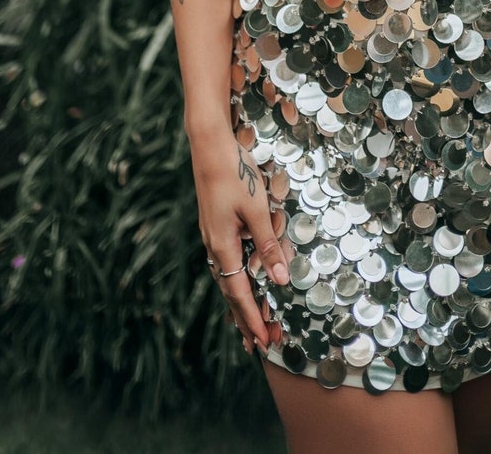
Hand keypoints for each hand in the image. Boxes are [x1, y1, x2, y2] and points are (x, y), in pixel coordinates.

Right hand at [190, 127, 291, 357]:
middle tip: (259, 346)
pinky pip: (227, 262)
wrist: (209, 145)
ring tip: (250, 325)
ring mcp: (212, 236)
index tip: (264, 341)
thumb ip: (268, 245)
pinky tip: (240, 283)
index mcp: (224, 246)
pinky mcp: (215, 225)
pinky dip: (236, 280)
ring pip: (227, 278)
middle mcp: (214, 246)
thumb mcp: (257, 210)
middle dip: (245, 319)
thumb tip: (281, 279)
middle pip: (231, 292)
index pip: (240, 293)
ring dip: (240, 302)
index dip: (253, 318)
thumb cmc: (235, 174)